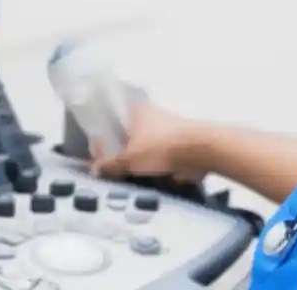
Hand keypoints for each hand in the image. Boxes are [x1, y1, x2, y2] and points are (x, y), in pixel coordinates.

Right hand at [90, 102, 208, 183]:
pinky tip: (151, 184)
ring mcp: (168, 131)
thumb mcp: (129, 159)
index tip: (99, 160)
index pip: (112, 124)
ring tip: (132, 183)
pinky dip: (157, 171)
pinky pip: (162, 160)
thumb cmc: (160, 148)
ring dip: (141, 166)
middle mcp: (152, 116)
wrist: (201, 151)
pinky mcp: (181, 145)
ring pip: (147, 151)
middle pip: (130, 139)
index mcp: (136, 111)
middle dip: (124, 157)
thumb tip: (95, 169)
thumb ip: (110, 164)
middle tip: (114, 175)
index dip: (103, 142)